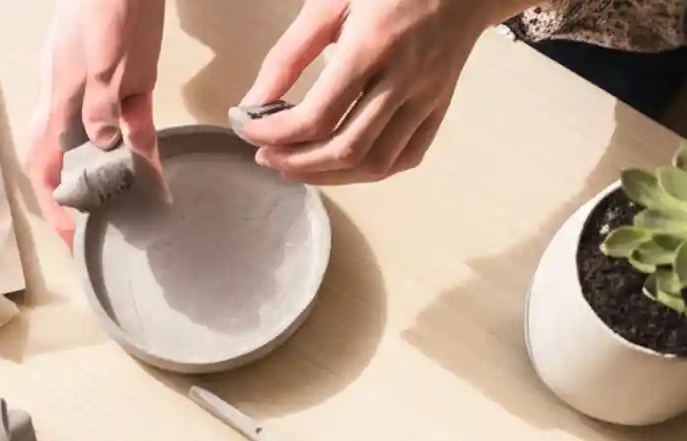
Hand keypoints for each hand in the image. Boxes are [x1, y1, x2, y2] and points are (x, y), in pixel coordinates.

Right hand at [27, 0, 165, 244]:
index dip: (54, 205)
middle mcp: (74, 106)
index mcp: (57, 103)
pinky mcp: (130, 85)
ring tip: (133, 217)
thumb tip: (103, 149)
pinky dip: (146, 152)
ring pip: (105, 151)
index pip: (45, 165)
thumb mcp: (103, 61)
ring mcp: (101, 96)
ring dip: (116, 182)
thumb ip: (101, 106)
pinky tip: (160, 176)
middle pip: (70, 164)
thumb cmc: (105, 8)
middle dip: (80, 202)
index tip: (71, 238)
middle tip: (99, 237)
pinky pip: (136, 128)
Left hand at [240, 0, 523, 184]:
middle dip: (297, 163)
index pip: (318, 115)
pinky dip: (368, 172)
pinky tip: (340, 163)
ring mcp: (427, 99)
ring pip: (377, 163)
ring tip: (295, 165)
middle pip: (346, 148)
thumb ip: (288, 55)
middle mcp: (404, 79)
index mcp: (372, 46)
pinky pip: (405, 158)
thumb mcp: (328, 3)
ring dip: (329, 176)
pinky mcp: (440, 109)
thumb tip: (252, 104)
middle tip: (266, 155)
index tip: (246, 130)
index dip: (274, 133)